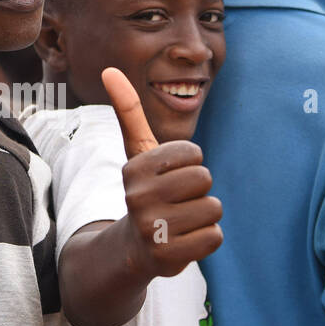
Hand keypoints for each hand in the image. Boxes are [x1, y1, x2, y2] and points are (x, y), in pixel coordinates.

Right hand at [102, 67, 222, 279]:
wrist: (134, 248)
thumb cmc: (146, 191)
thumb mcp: (137, 152)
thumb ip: (128, 111)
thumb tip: (109, 69)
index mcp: (134, 169)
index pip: (193, 153)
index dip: (191, 164)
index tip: (171, 177)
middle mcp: (138, 198)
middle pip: (204, 179)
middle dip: (199, 190)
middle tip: (177, 203)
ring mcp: (152, 229)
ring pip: (213, 208)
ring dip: (204, 216)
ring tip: (181, 222)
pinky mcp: (168, 256)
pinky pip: (215, 236)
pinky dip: (207, 239)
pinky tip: (185, 241)